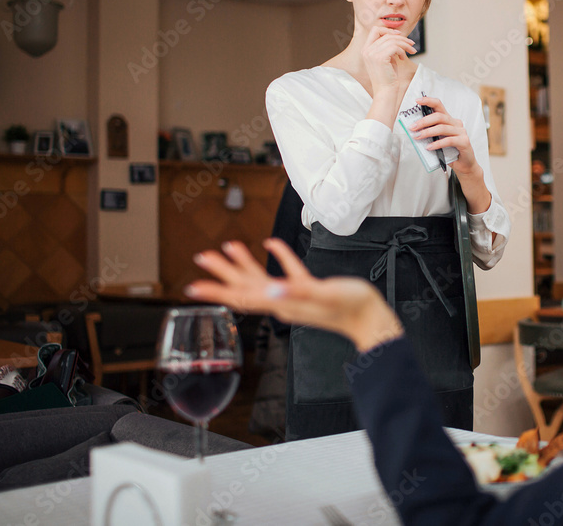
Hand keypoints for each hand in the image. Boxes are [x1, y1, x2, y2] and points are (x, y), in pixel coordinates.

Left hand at [186, 239, 402, 351]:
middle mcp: (283, 301)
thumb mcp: (325, 295)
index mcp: (282, 303)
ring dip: (243, 265)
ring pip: (261, 280)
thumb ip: (299, 291)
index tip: (193, 288)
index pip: (242, 297)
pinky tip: (272, 245)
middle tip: (202, 257)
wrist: (370, 318)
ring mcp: (293, 296)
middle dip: (222, 273)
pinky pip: (285, 272)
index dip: (217, 291)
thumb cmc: (351, 307)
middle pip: (245, 288)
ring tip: (229, 247)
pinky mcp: (307, 290)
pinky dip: (277, 257)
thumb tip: (272, 290)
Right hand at [361, 25, 415, 94]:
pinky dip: (402, 51)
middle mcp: (366, 50)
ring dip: (405, 44)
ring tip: (411, 51)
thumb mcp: (386, 59)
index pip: (375, 30)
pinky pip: (395, 47)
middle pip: (386, 34)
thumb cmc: (387, 78)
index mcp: (366, 49)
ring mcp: (372, 54)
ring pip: (392, 40)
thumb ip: (388, 48)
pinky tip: (404, 59)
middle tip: (411, 44)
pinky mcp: (380, 58)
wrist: (385, 92)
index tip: (399, 34)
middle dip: (402, 38)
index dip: (388, 30)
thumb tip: (398, 37)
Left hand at [411, 96, 479, 174]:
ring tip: (417, 137)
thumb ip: (430, 134)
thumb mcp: (437, 140)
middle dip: (424, 121)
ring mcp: (461, 131)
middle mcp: (456, 123)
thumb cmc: (449, 151)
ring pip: (442, 128)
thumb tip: (415, 131)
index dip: (428, 101)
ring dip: (428, 132)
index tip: (417, 101)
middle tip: (412, 127)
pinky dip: (437, 144)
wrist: (463, 164)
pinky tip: (429, 147)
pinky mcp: (464, 141)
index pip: (439, 106)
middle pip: (439, 116)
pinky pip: (448, 140)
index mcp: (449, 120)